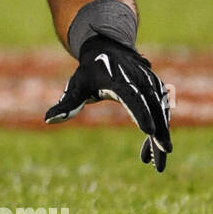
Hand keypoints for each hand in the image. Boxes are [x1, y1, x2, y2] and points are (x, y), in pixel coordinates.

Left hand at [45, 35, 172, 170]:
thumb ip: (67, 104)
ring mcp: (151, 83)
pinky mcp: (157, 89)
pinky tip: (150, 152)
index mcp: (119, 80)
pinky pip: (162, 111)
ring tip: (157, 165)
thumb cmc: (89, 71)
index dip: (141, 113)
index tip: (149, 132)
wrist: (108, 48)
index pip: (132, 98)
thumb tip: (48, 119)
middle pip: (153, 107)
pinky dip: (160, 130)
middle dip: (160, 132)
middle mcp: (139, 80)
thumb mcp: (76, 86)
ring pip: (162, 111)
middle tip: (164, 156)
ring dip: (162, 136)